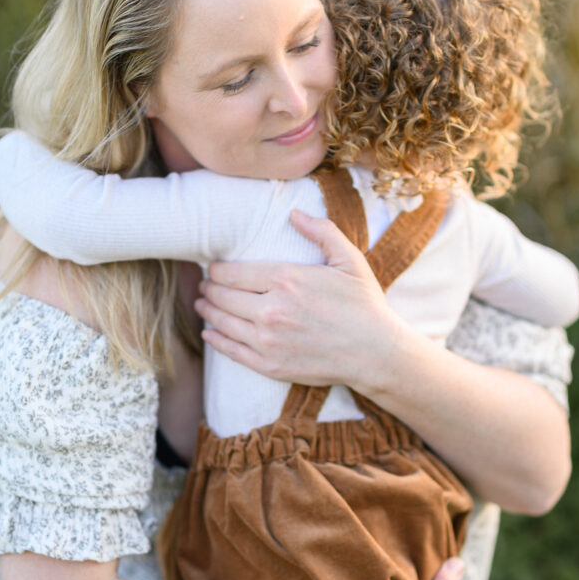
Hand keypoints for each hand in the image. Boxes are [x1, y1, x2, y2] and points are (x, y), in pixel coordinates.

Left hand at [195, 209, 402, 386]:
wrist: (376, 353)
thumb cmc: (364, 305)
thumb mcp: (349, 260)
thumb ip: (321, 231)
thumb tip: (293, 213)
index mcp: (288, 279)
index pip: (234, 272)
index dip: (217, 270)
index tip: (213, 269)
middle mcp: (272, 310)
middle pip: (223, 296)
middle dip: (209, 289)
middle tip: (204, 286)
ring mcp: (269, 341)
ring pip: (223, 322)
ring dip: (207, 311)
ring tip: (201, 304)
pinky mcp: (271, 366)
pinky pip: (232, 351)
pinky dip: (216, 339)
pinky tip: (209, 332)